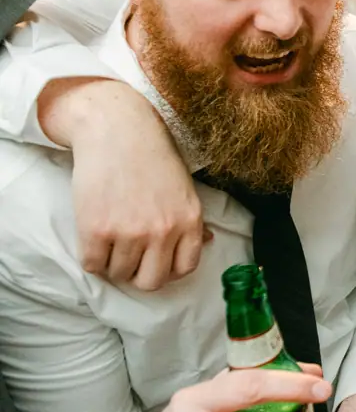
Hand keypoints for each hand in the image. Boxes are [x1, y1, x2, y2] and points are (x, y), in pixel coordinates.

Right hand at [39, 78, 205, 289]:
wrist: (118, 130)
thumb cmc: (153, 157)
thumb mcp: (184, 188)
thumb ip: (192, 220)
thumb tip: (207, 241)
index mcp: (189, 221)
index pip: (185, 269)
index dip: (167, 268)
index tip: (154, 260)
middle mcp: (163, 231)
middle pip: (151, 282)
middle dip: (138, 274)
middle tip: (129, 255)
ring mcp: (130, 232)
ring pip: (119, 274)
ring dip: (113, 262)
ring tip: (111, 236)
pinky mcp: (97, 230)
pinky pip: (92, 265)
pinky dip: (91, 256)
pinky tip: (94, 237)